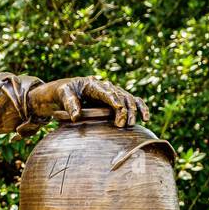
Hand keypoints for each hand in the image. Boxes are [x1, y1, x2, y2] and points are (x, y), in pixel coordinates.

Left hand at [26, 76, 148, 127]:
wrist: (64, 92)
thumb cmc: (62, 92)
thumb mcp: (62, 95)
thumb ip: (69, 103)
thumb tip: (76, 116)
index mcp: (93, 84)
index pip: (107, 92)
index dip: (114, 101)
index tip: (118, 111)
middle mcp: (106, 87)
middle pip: (121, 96)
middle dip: (124, 110)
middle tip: (121, 125)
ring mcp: (112, 93)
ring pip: (129, 99)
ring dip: (133, 111)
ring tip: (132, 124)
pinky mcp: (116, 100)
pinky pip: (132, 102)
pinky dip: (140, 108)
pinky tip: (146, 118)